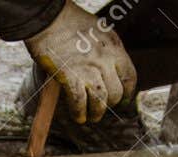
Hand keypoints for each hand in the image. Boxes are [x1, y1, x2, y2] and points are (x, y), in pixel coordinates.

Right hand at [25, 0, 136, 123]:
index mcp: (114, 46)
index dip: (127, 92)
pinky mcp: (71, 77)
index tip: (123, 100)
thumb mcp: (97, 30)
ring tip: (91, 117)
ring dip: (96, 113)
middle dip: (109, 104)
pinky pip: (80, 103)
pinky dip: (79, 113)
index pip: (130, 76)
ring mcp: (89, 69)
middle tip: (101, 108)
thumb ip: (104, 49)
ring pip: (101, 101)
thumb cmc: (67, 21)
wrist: (48, 18)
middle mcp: (105, 60)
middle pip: (116, 92)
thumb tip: (105, 68)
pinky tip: (78, 116)